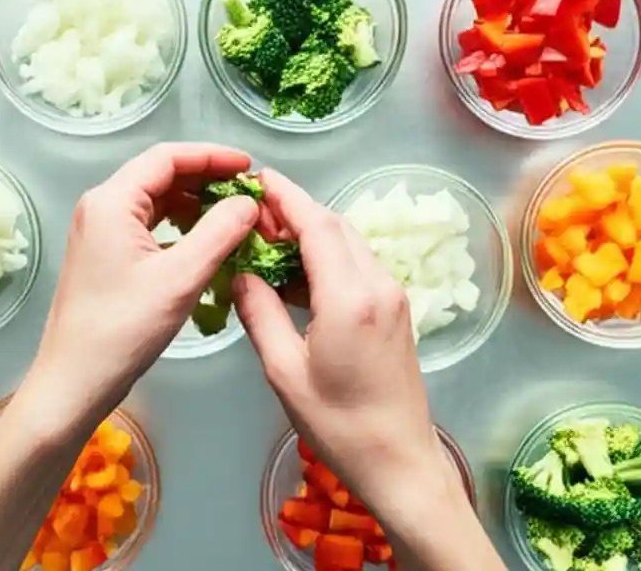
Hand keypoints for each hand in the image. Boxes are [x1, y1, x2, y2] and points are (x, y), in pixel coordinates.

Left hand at [25, 143, 259, 423]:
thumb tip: (247, 203)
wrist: (74, 380)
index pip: (168, 157)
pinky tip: (207, 244)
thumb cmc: (123, 329)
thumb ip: (219, 232)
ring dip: (195, 206)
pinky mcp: (103, 256)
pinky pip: (147, 227)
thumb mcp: (181, 278)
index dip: (212, 156)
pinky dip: (179, 228)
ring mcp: (99, 232)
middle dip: (207, 181)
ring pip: (155, 202)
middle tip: (249, 196)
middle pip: (161, 175)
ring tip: (235, 218)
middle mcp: (100, 207)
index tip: (249, 168)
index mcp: (112, 201)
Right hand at [234, 169, 464, 519]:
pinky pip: (357, 267)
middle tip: (253, 212)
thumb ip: (260, 313)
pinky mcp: (395, 312)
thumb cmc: (339, 424)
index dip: (286, 195)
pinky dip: (326, 259)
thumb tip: (241, 274)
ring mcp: (392, 297)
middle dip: (295, 211)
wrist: (399, 461)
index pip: (316, 223)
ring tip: (268, 240)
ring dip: (311, 234)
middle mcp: (378, 285)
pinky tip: (296, 275)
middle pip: (335, 226)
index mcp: (350, 296)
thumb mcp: (284, 371)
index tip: (257, 179)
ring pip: (348, 244)